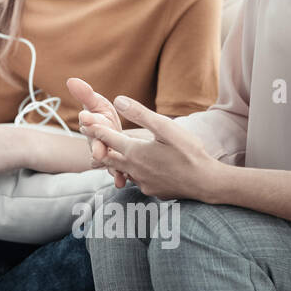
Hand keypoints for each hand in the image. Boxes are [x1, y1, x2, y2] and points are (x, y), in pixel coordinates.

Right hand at [66, 77, 130, 187]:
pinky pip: (116, 171)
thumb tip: (71, 79)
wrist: (109, 134)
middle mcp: (96, 141)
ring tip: (114, 173)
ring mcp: (104, 154)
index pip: (89, 122)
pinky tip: (122, 181)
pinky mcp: (115, 164)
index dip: (88, 120)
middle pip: (95, 145)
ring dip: (109, 166)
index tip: (86, 117)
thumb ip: (85, 94)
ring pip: (105, 161)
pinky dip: (118, 176)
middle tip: (98, 153)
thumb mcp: (95, 104)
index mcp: (92, 125)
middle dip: (96, 148)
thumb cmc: (101, 117)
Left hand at [78, 95, 214, 200]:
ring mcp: (142, 183)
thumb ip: (141, 114)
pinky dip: (131, 171)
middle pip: (108, 157)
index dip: (94, 128)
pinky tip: (137, 168)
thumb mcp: (166, 128)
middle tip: (90, 138)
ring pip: (121, 170)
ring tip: (109, 151)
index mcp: (134, 152)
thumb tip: (118, 100)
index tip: (83, 120)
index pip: (107, 138)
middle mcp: (133, 169)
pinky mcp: (151, 191)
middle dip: (100, 146)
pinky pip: (136, 179)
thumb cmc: (189, 153)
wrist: (207, 183)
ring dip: (114, 160)